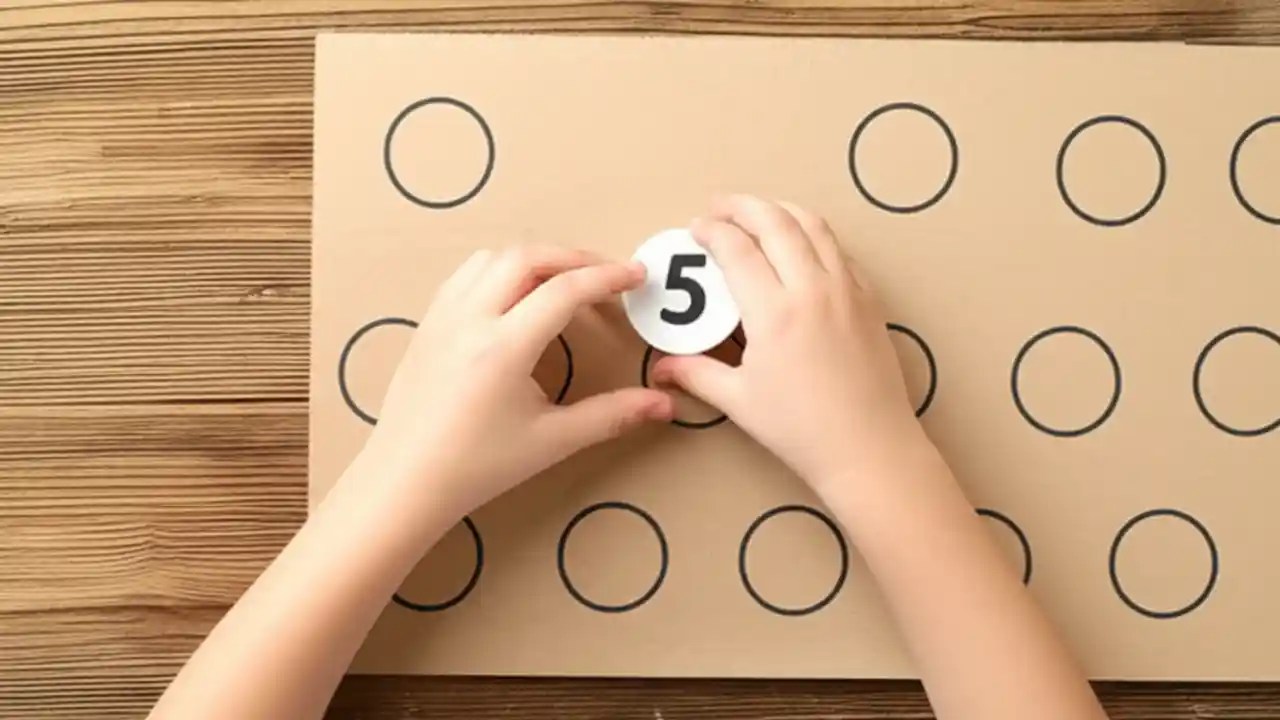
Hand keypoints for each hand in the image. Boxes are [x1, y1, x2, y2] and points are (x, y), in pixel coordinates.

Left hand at [344, 246, 674, 531]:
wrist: (405, 482)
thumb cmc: (477, 467)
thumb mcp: (551, 441)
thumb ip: (610, 416)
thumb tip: (664, 404)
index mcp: (503, 348)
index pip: (564, 290)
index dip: (607, 277)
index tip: (637, 277)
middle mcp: (470, 320)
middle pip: (527, 257)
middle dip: (574, 257)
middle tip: (607, 274)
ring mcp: (442, 317)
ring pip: (492, 258)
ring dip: (534, 258)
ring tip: (564, 281)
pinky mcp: (427, 324)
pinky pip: (466, 275)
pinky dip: (500, 270)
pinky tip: (518, 297)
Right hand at [653, 195, 924, 501]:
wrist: (870, 449)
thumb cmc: (801, 430)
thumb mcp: (740, 401)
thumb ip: (697, 375)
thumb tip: (661, 369)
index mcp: (775, 312)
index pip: (737, 249)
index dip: (712, 231)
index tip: (696, 228)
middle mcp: (812, 289)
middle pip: (776, 221)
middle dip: (743, 206)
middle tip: (720, 206)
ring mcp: (847, 290)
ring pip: (814, 226)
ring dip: (782, 209)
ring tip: (759, 212)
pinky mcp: (869, 300)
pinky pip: (840, 250)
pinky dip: (814, 235)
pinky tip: (801, 245)